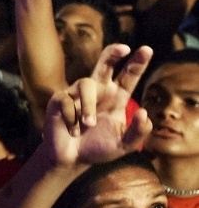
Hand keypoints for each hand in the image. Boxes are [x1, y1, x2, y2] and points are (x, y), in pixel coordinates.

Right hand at [44, 44, 151, 167]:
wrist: (70, 159)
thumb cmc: (98, 148)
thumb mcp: (124, 145)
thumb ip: (138, 132)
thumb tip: (143, 112)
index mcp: (115, 97)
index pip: (129, 76)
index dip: (138, 62)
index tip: (147, 49)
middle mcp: (97, 91)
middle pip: (106, 63)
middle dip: (113, 53)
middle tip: (123, 48)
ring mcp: (77, 93)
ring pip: (85, 84)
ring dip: (88, 106)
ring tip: (88, 125)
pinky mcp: (59, 99)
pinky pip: (66, 100)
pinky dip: (71, 118)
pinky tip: (72, 130)